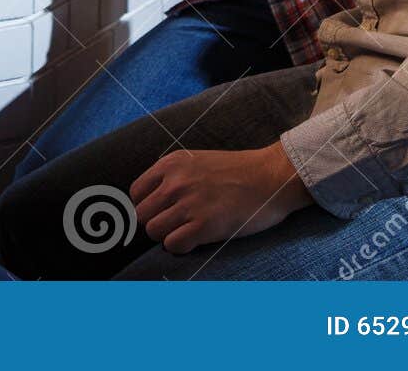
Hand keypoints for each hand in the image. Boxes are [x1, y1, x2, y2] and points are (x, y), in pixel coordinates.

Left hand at [130, 142, 311, 254]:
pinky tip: (197, 239)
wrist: (272, 176)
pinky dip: (181, 247)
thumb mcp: (197, 161)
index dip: (147, 207)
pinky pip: (173, 245)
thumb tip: (152, 201)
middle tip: (177, 225)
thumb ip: (173, 177)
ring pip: (154, 231)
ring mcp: (189, 203)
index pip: (135, 193)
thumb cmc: (238, 171)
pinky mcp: (204, 225)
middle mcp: (175, 182)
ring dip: (168, 236)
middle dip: (156, 223)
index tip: (162, 212)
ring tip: (189, 231)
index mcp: (171, 164)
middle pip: (142, 215)